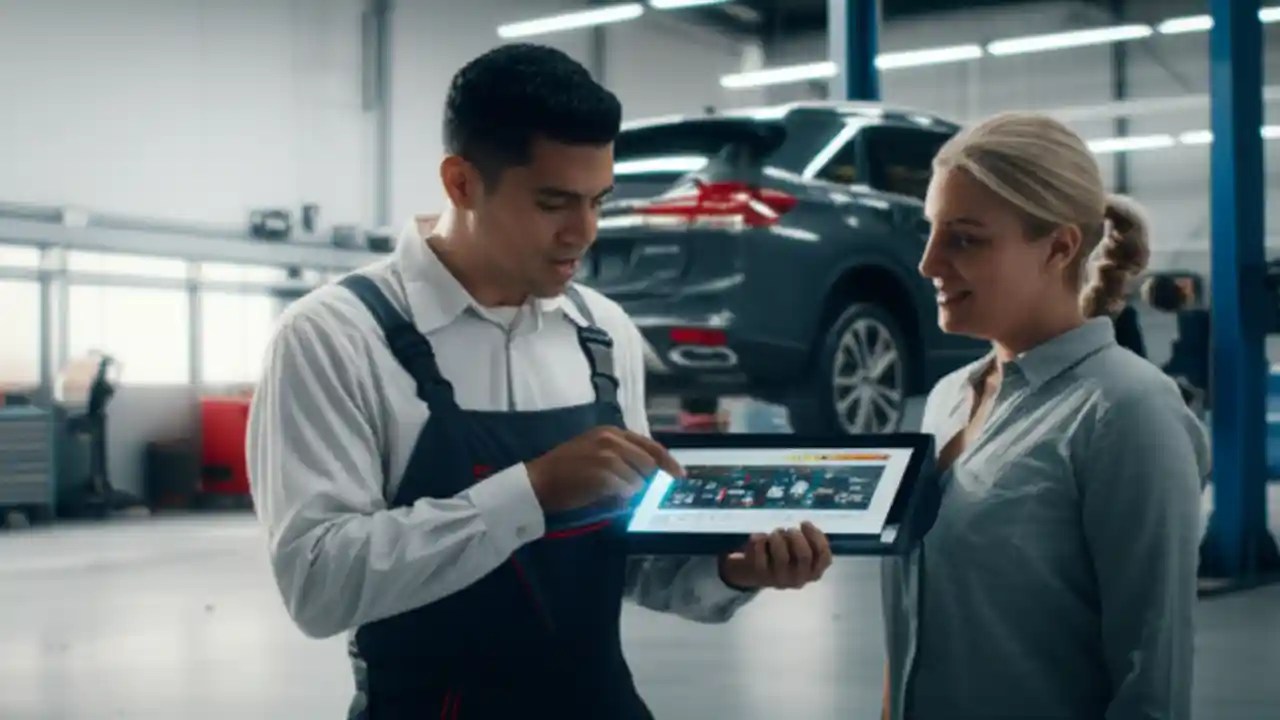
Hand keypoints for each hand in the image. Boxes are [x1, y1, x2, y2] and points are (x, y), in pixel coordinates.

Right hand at [526, 427, 683, 513]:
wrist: (538, 482)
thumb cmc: (565, 471)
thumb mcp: (594, 454)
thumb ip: (622, 459)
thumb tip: (648, 477)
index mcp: (611, 432)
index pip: (651, 445)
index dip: (668, 462)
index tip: (678, 476)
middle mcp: (611, 439)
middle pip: (649, 462)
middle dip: (653, 481)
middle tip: (652, 496)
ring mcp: (608, 454)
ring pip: (639, 477)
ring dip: (635, 492)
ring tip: (620, 497)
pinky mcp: (603, 472)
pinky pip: (626, 489)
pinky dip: (624, 497)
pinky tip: (613, 500)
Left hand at [718, 522, 832, 590]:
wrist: (756, 572)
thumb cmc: (785, 556)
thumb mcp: (800, 550)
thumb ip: (809, 540)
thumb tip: (806, 526)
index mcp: (813, 573)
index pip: (824, 557)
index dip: (816, 537)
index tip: (804, 523)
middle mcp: (799, 579)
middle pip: (804, 555)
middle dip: (796, 536)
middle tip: (789, 530)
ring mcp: (779, 579)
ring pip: (782, 556)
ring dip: (778, 538)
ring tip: (775, 533)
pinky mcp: (761, 575)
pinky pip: (761, 553)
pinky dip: (760, 540)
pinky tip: (761, 538)